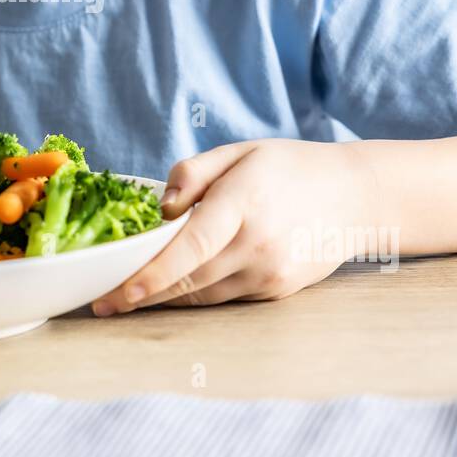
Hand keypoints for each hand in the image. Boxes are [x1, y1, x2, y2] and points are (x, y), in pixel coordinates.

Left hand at [91, 138, 376, 313]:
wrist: (356, 197)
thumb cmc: (289, 168)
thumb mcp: (239, 152)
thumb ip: (193, 173)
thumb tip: (160, 210)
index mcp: (245, 201)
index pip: (189, 247)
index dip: (150, 275)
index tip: (115, 294)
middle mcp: (258, 243)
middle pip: (188, 280)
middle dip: (141, 296)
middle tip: (100, 304)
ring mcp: (270, 272)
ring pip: (203, 296)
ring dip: (163, 300)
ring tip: (125, 300)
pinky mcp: (277, 290)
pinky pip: (225, 297)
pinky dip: (196, 295)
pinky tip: (172, 290)